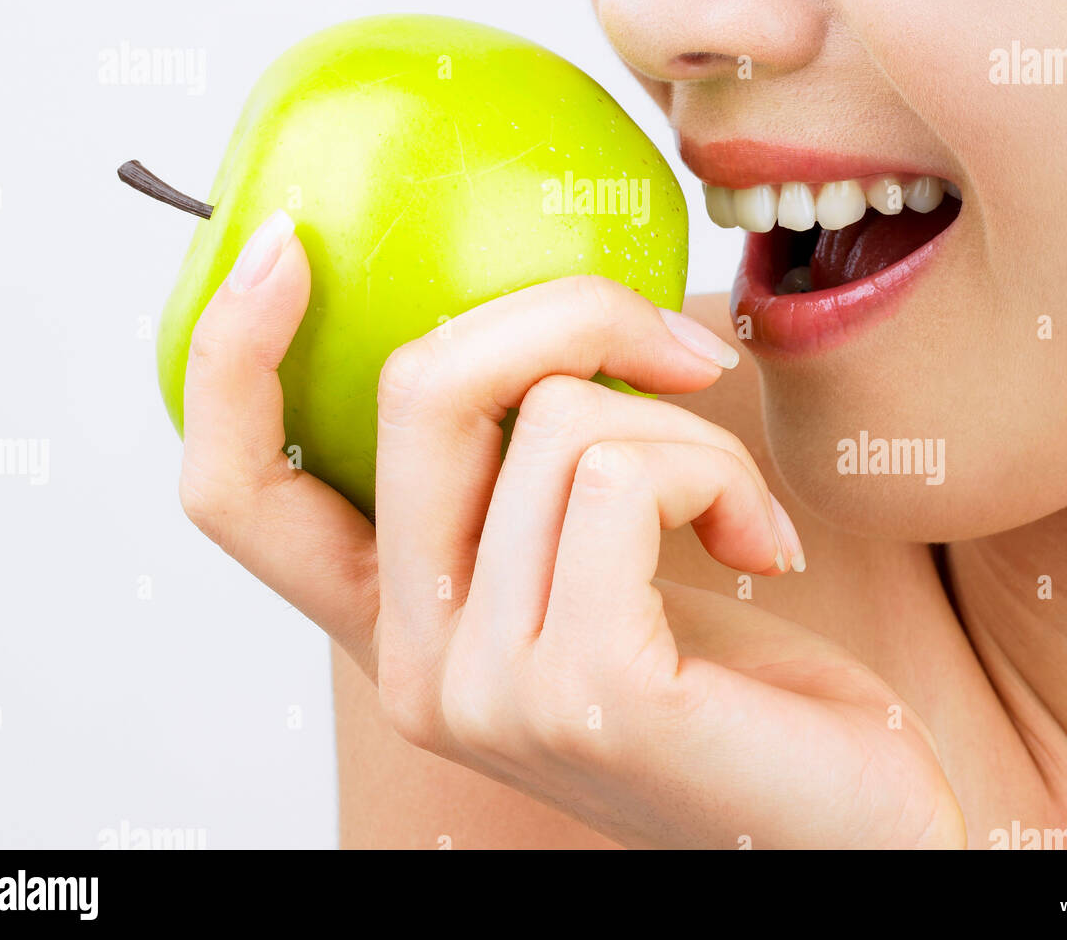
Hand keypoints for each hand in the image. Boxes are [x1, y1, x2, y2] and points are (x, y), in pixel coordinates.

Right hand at [178, 215, 964, 848]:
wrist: (837, 823)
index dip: (229, 356)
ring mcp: (484, 687)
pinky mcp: (582, 690)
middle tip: (680, 344)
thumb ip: (532, 466)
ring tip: (738, 508)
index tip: (285, 243)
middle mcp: (413, 661)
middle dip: (565, 310)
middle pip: (418, 389)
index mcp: (400, 617)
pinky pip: (622, 472)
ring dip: (689, 427)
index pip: (240, 493)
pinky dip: (713, 470)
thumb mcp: (605, 555)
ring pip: (554, 416)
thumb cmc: (733, 681)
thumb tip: (547, 302)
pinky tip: (762, 544)